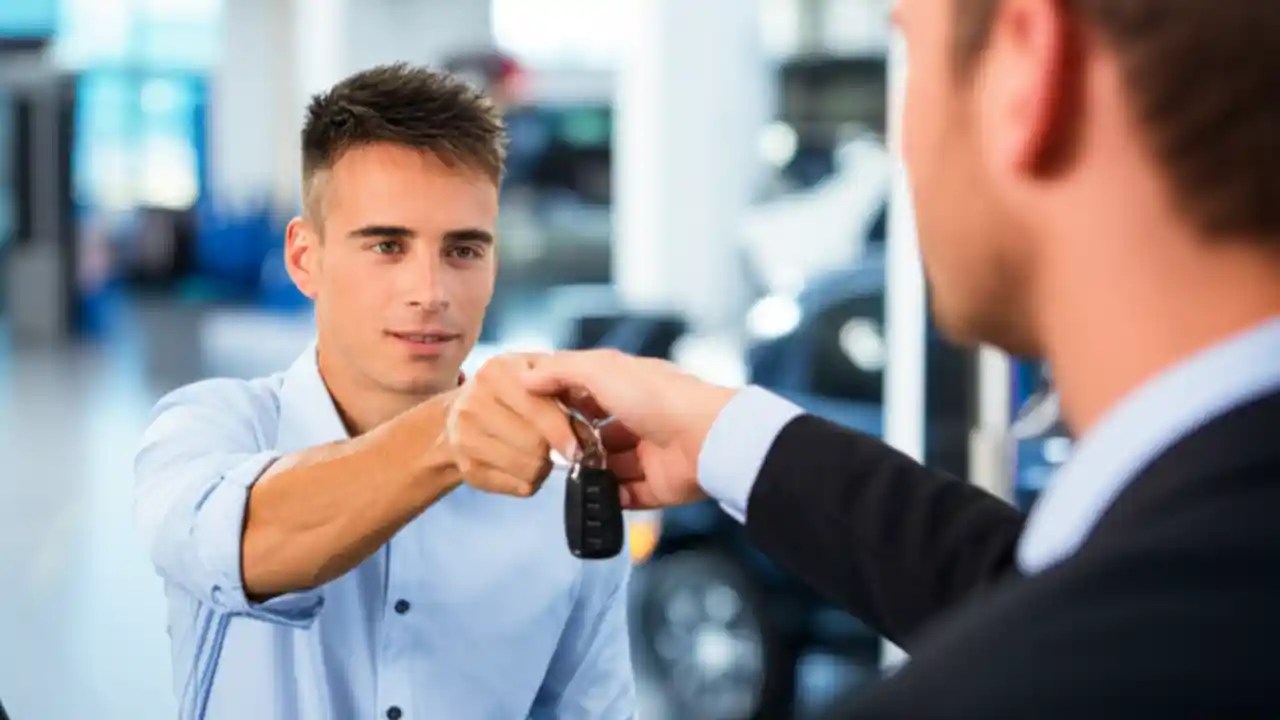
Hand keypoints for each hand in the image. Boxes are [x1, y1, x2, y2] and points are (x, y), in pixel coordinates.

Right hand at [443, 354, 578, 497]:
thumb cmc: (510, 390)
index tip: (578, 446)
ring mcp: (465, 438)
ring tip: (541, 455)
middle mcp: (475, 403)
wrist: (458, 414)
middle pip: (535, 445)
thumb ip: (563, 389)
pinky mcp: (468, 469)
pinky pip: (518, 487)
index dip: (563, 432)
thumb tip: (585, 432)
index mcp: (497, 373)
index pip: (538, 411)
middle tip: (558, 446)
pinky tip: (525, 467)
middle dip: (554, 449)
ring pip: (529, 469)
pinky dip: (531, 481)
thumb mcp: (536, 373)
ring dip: (545, 467)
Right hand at [522, 349, 737, 509]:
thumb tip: (527, 377)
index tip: (537, 412)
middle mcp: (642, 418)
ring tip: (565, 477)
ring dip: (590, 472)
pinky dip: (610, 499)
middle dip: (575, 442)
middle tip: (548, 451)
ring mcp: (652, 453)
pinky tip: (588, 499)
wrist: (706, 438)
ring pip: (612, 466)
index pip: (590, 392)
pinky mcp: (660, 486)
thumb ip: (562, 369)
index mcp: (631, 387)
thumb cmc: (657, 397)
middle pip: (599, 433)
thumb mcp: (602, 369)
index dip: (564, 401)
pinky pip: (629, 496)